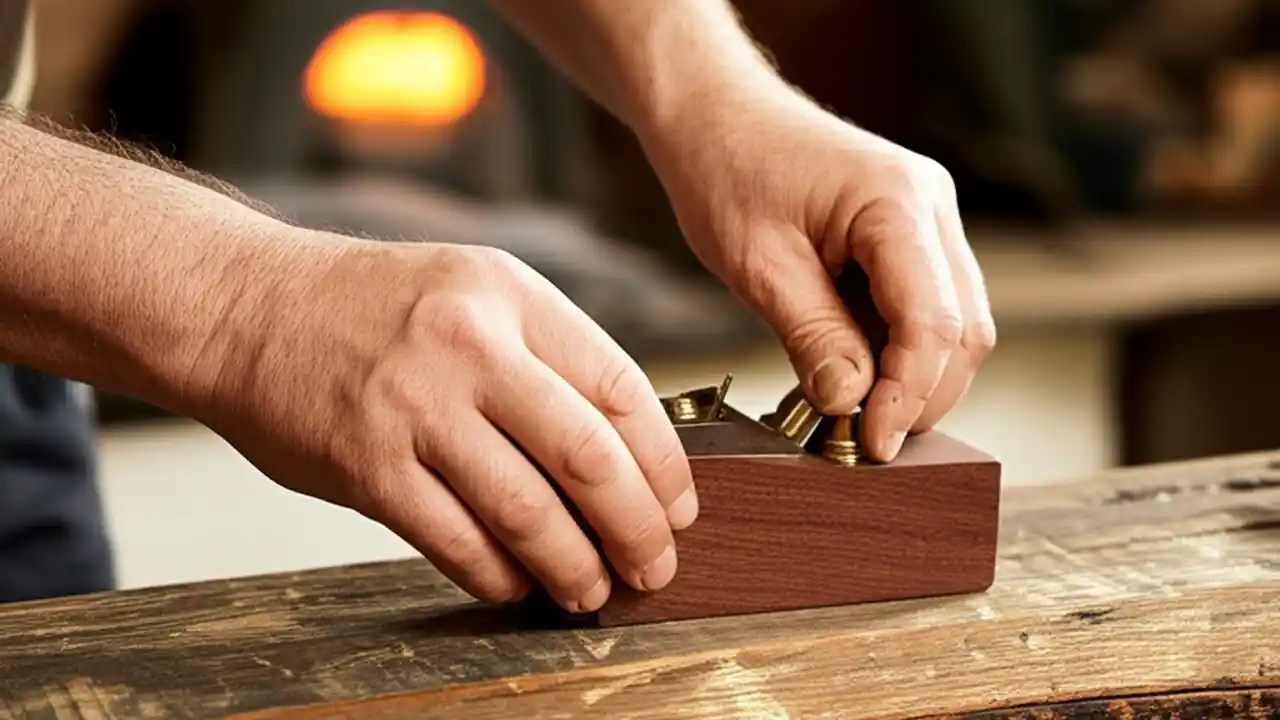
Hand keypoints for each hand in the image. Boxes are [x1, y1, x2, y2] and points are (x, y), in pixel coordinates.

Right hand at [183, 235, 695, 611]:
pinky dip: (498, 575)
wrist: (247, 307)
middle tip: (655, 567)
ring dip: (573, 564)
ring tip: (593, 589)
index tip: (678, 506)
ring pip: (525, 509)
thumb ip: (544, 356)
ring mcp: (414, 406)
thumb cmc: (371, 307)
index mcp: (510, 295)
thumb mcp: (472, 293)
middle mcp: (469, 345)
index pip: (619, 386)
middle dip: (637, 527)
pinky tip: (517, 584)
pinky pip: (455, 540)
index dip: (663, 461)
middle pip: (586, 455)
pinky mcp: (366, 464)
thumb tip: (622, 452)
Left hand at [640, 82, 995, 461]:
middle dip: (919, 395)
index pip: (933, 320)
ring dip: (912, 380)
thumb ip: (811, 335)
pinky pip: (926, 310)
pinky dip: (896, 354)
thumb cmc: (728, 170)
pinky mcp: (911, 238)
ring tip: (853, 415)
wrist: (717, 117)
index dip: (908, 394)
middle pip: (963, 331)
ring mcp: (928, 221)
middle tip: (861, 441)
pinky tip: (854, 376)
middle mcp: (932, 207)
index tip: (873, 443)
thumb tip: (850, 404)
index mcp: (897, 201)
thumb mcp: (757, 264)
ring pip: (955, 326)